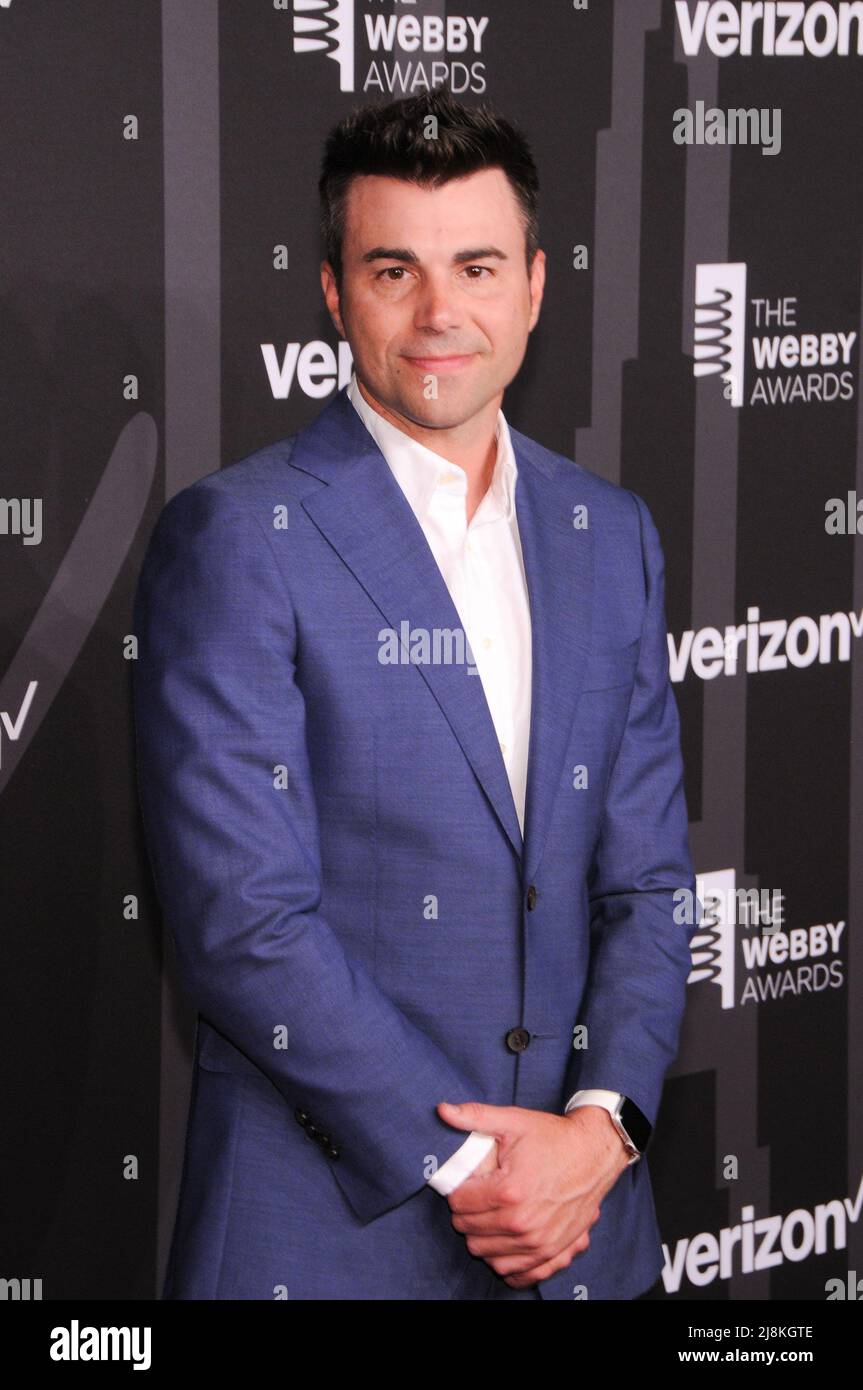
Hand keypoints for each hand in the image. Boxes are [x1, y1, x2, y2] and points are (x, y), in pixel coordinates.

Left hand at [437, 1100, 630, 1288]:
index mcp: (508, 1191)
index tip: (466, 1182)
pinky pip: (515, 1273)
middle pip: (468, 1230)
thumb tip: (442, 1110)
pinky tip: (504, 1240)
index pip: (458, 1203)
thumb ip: (475, 1117)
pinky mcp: (553, 1253)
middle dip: (466, 1212)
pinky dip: (505, 1260)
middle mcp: (522, 1223)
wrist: (595, 1153)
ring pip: (485, 1254)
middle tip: (477, 1196)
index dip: (457, 1189)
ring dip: (481, 1236)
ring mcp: (538, 1243)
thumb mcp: (513, 1121)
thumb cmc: (554, 1137)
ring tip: (489, 1214)